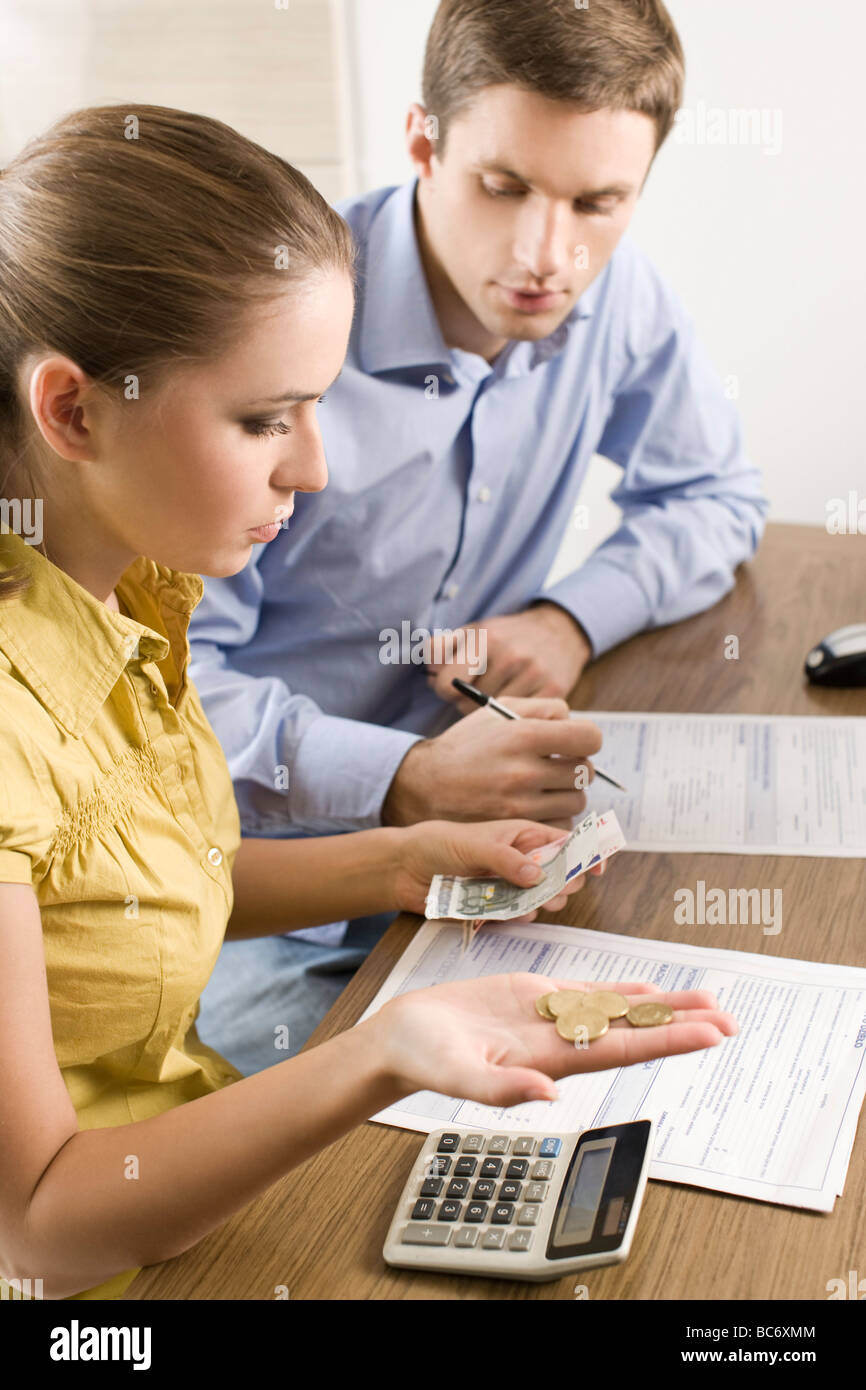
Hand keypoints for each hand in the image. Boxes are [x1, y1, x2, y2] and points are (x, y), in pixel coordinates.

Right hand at [369, 975, 737, 1107]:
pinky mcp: (532, 997)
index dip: (666, 1042)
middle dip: (680, 1024)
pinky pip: (585, 992)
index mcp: (549, 1059)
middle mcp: (559, 1039)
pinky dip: (618, 990)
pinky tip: (645, 989)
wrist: (402, 1039)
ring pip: (615, 1009)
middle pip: (631, 1030)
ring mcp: (549, 1018)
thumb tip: (547, 1093)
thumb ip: (501, 1090)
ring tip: (704, 1000)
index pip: (621, 1049)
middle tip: (729, 1018)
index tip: (710, 1036)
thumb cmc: (424, 1059)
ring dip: (659, 1006)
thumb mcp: (458, 1075)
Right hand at [382, 696, 601, 827]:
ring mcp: (521, 806)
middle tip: (556, 766)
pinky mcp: (516, 831)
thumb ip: (542, 708)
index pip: (589, 739)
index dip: (587, 739)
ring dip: (567, 794)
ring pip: (577, 802)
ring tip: (544, 786)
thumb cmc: (466, 745)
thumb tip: (573, 721)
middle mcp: (524, 772)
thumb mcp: (497, 712)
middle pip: (587, 773)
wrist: (426, 786)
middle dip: (576, 767)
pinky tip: (537, 807)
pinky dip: (555, 817)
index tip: (576, 743)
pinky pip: (560, 826)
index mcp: (523, 736)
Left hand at [391, 818, 607, 916]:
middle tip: (549, 888)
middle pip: (564, 875)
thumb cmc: (439, 844)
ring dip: (542, 903)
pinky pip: (522, 916)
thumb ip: (506, 859)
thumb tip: (538, 876)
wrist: (406, 869)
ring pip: (547, 899)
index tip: (598, 868)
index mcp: (525, 835)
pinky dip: (520, 917)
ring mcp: (513, 885)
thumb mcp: (474, 845)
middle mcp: (525, 860)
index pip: (568, 842)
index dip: (588, 853)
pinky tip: (509, 912)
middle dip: (563, 884)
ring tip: (526, 900)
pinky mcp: (500, 907)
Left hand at [425, 603, 591, 709]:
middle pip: (468, 705)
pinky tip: (517, 704)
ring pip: (493, 716)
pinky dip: (515, 717)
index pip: (448, 683)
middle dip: (467, 702)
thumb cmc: (507, 637)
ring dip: (490, 714)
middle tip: (478, 692)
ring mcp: (535, 674)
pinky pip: (520, 719)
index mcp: (486, 638)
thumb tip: (430, 672)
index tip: (452, 686)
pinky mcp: (554, 692)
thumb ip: (441, 648)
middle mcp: (512, 655)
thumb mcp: (473, 632)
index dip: (444, 689)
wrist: (561, 632)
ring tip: (497, 697)